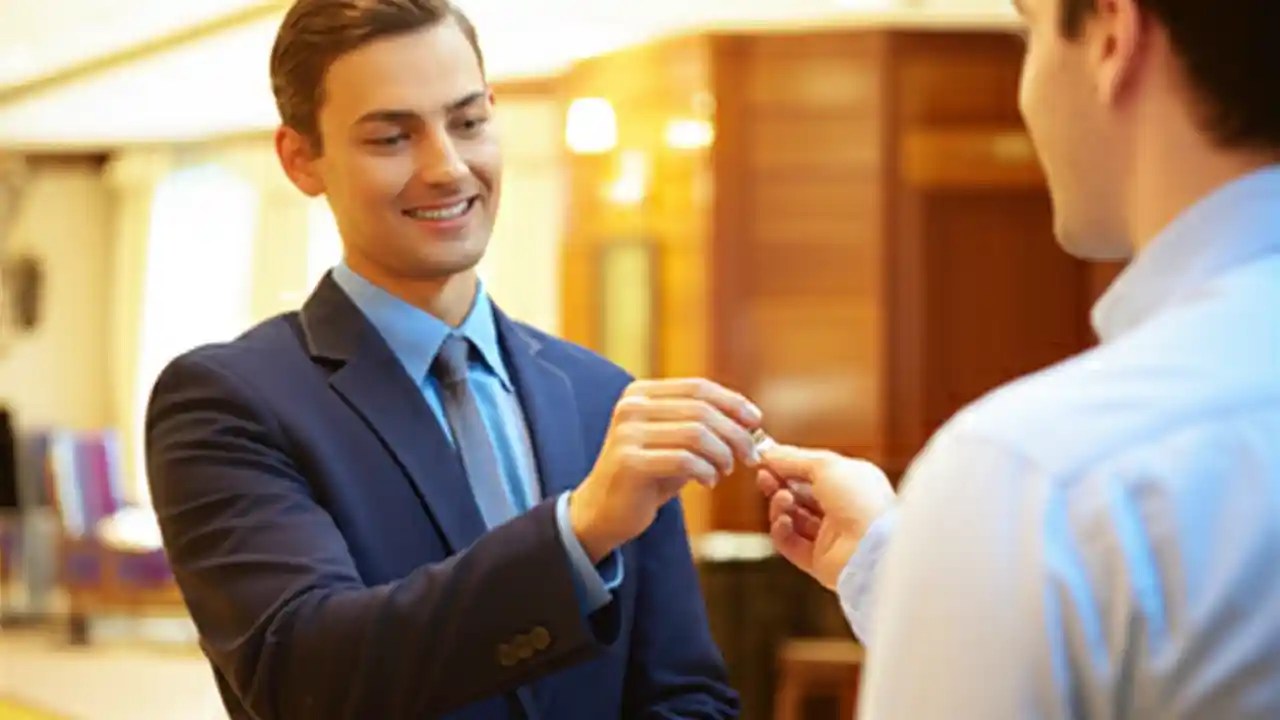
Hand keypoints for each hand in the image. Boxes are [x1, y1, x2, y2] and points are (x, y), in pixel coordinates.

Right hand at [570, 378, 761, 561]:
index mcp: (641, 394)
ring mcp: (627, 434)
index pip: (698, 387)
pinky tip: (708, 482)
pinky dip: (706, 471)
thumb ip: (704, 426)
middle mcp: (631, 407)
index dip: (733, 402)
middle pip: (701, 410)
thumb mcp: (675, 442)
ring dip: (722, 454)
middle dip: (735, 433)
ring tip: (725, 470)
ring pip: (696, 434)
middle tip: (750, 455)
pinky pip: (684, 460)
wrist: (603, 511)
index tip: (756, 421)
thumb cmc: (647, 476)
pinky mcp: (629, 462)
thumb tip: (752, 421)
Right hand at [756, 445, 895, 589]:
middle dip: (779, 484)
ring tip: (782, 499)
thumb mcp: (826, 466)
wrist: (873, 549)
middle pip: (800, 494)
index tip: (766, 458)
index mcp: (851, 483)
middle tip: (763, 477)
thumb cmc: (861, 500)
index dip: (789, 464)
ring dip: (780, 506)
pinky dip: (781, 531)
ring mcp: (831, 537)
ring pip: (793, 518)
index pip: (814, 471)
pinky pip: (791, 545)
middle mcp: (842, 509)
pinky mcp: (819, 561)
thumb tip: (769, 452)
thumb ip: (795, 459)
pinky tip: (783, 521)